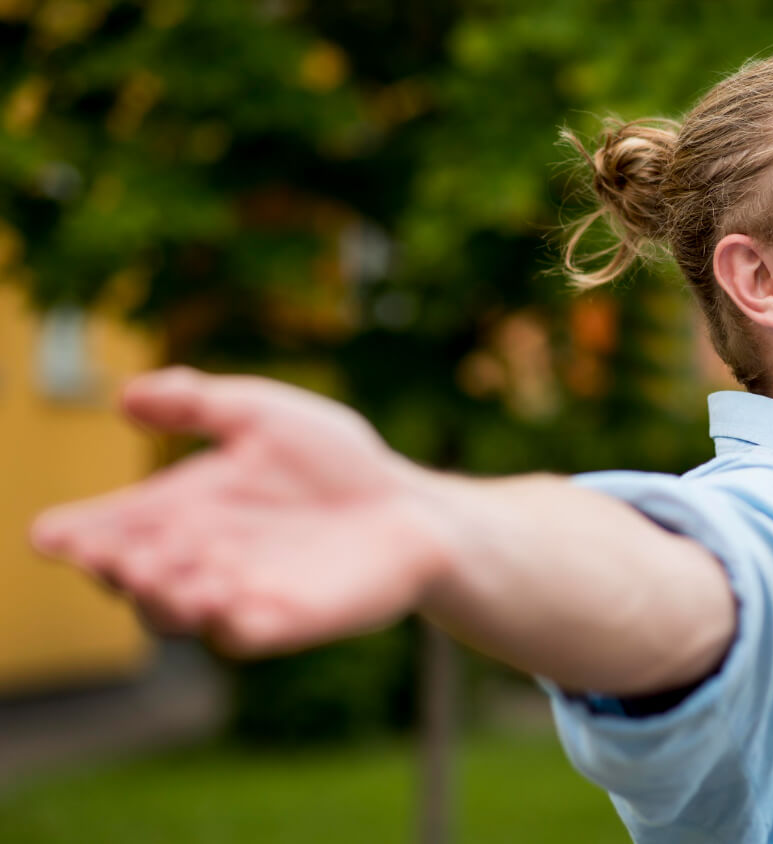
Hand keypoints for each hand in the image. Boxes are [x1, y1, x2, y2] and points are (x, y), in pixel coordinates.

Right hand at [29, 368, 443, 655]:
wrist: (407, 505)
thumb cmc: (336, 462)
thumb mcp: (263, 414)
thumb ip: (199, 402)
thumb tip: (126, 394)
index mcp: (179, 510)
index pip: (107, 530)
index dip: (72, 536)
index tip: (50, 532)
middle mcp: (195, 558)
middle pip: (127, 577)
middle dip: (109, 566)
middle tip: (105, 551)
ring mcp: (235, 595)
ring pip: (171, 613)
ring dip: (155, 595)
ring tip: (154, 570)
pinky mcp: (281, 623)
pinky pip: (234, 633)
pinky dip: (218, 618)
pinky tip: (218, 592)